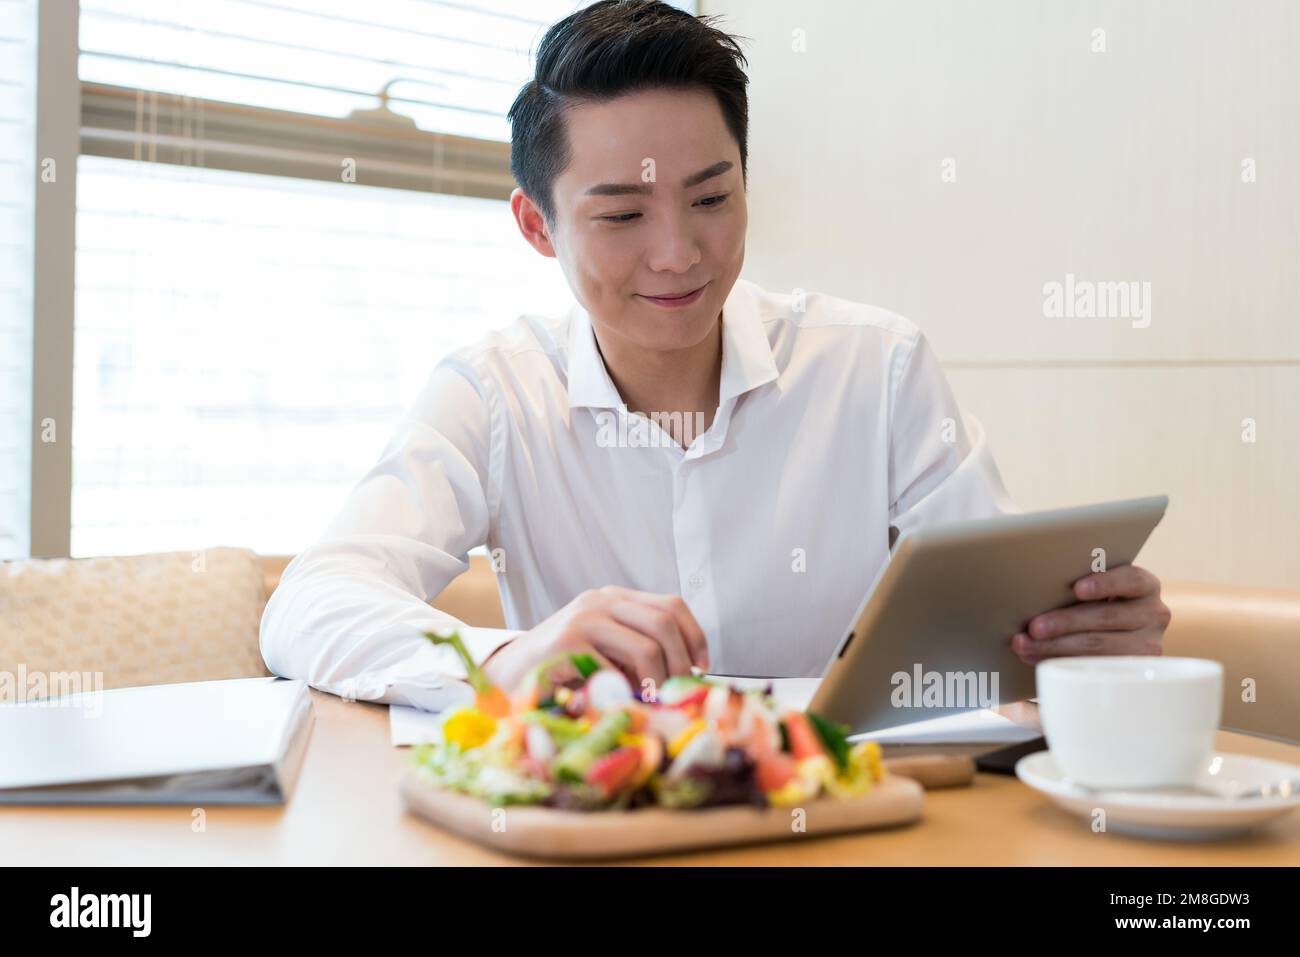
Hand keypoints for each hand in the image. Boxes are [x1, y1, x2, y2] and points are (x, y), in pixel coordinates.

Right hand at [481, 585, 709, 692]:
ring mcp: (582, 619)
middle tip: (675, 694)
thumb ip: (640, 652)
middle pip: (664, 624)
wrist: (507, 678)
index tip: (701, 669)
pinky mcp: (566, 643)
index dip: (695, 637)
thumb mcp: (607, 652)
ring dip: (655, 684)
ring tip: (645, 703)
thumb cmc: (563, 671)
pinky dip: (623, 694)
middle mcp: (599, 600)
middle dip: (679, 665)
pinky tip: (613, 703)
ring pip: (647, 649)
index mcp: (614, 598)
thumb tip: (687, 674)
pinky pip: (615, 671)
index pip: (672, 606)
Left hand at [1011, 564, 1171, 664]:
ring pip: (1098, 645)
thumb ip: (1081, 588)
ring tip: (1026, 645)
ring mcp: (1148, 645)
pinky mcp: (1134, 670)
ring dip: (1056, 646)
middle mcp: (1153, 614)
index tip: (1077, 588)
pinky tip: (1039, 659)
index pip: (1132, 580)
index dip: (1105, 583)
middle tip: (1034, 628)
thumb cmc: (1097, 605)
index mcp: (1145, 586)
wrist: (1119, 635)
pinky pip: (1095, 668)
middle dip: (1065, 622)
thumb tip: (1038, 592)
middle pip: (1106, 617)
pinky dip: (1062, 661)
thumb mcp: (1098, 592)